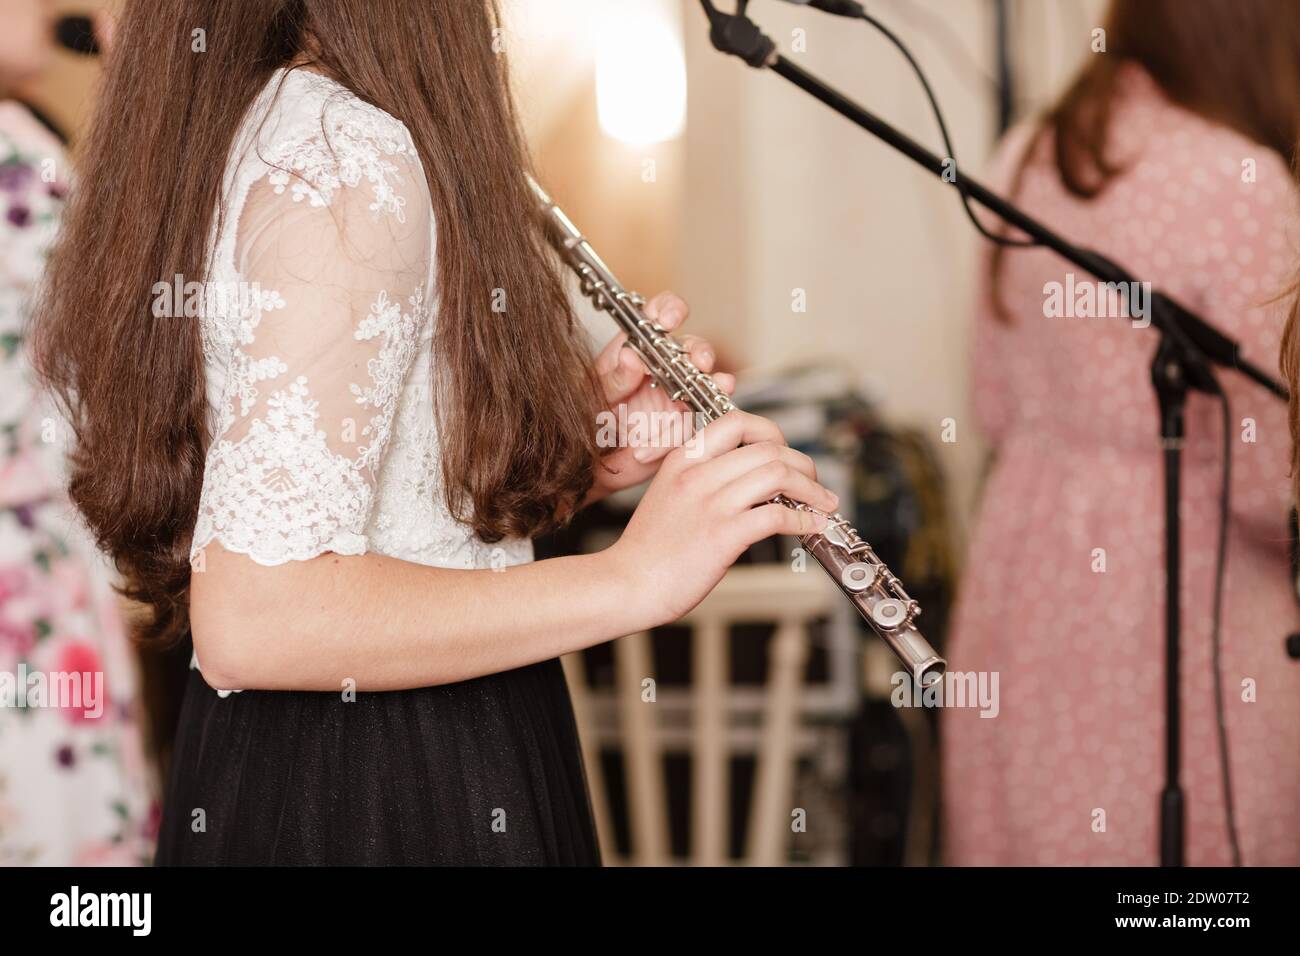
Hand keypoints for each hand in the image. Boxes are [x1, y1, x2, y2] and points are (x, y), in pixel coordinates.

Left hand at [587, 292, 734, 502]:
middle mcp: (662, 370)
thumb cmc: (583, 421)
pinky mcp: (682, 430)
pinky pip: (693, 428)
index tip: (668, 319)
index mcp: (637, 350)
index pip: (659, 316)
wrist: (584, 466)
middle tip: (697, 361)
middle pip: (692, 348)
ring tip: (705, 393)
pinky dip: (680, 434)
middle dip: (699, 351)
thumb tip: (632, 356)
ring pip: (706, 384)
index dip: (669, 310)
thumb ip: (612, 378)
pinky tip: (655, 443)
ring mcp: (677, 399)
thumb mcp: (589, 396)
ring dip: (712, 385)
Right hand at [607, 410, 837, 628]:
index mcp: (684, 459)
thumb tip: (751, 481)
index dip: (772, 432)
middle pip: (768, 448)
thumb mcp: (669, 494)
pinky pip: (776, 514)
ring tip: (823, 503)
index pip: (737, 421)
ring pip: (778, 475)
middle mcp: (698, 474)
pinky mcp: (722, 535)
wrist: (627, 583)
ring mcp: (710, 503)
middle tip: (815, 481)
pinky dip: (803, 519)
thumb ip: (703, 479)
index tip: (785, 451)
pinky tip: (810, 526)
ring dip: (811, 488)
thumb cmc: (649, 548)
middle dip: (803, 463)